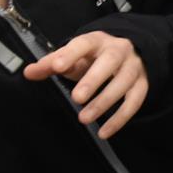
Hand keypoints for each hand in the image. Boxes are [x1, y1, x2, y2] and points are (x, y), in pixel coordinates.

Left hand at [24, 32, 146, 137]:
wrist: (129, 54)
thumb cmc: (94, 58)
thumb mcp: (73, 57)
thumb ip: (51, 64)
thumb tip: (29, 72)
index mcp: (97, 41)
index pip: (83, 44)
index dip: (70, 54)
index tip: (56, 67)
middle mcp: (119, 50)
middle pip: (110, 61)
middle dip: (94, 79)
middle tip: (77, 97)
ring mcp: (133, 67)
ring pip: (123, 82)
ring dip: (104, 102)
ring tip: (84, 118)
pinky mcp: (143, 84)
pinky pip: (135, 101)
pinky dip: (120, 118)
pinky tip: (104, 132)